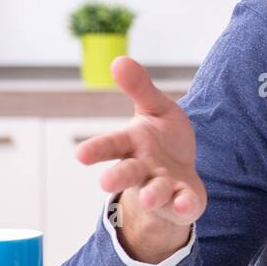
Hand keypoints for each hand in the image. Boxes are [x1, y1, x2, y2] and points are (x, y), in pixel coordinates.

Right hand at [74, 56, 205, 259]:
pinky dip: (184, 205)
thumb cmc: (163, 139)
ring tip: (150, 196)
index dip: (96, 150)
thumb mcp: (156, 109)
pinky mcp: (181, 201)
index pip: (111, 145)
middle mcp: (141, 169)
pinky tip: (186, 205)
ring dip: (152, 193)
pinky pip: (182, 204)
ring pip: (153, 191)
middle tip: (106, 183)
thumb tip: (119, 60)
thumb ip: (139, 89)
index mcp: (131, 144)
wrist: (181, 173)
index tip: (80, 155)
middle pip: (126, 173)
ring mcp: (160, 187)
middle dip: (117, 177)